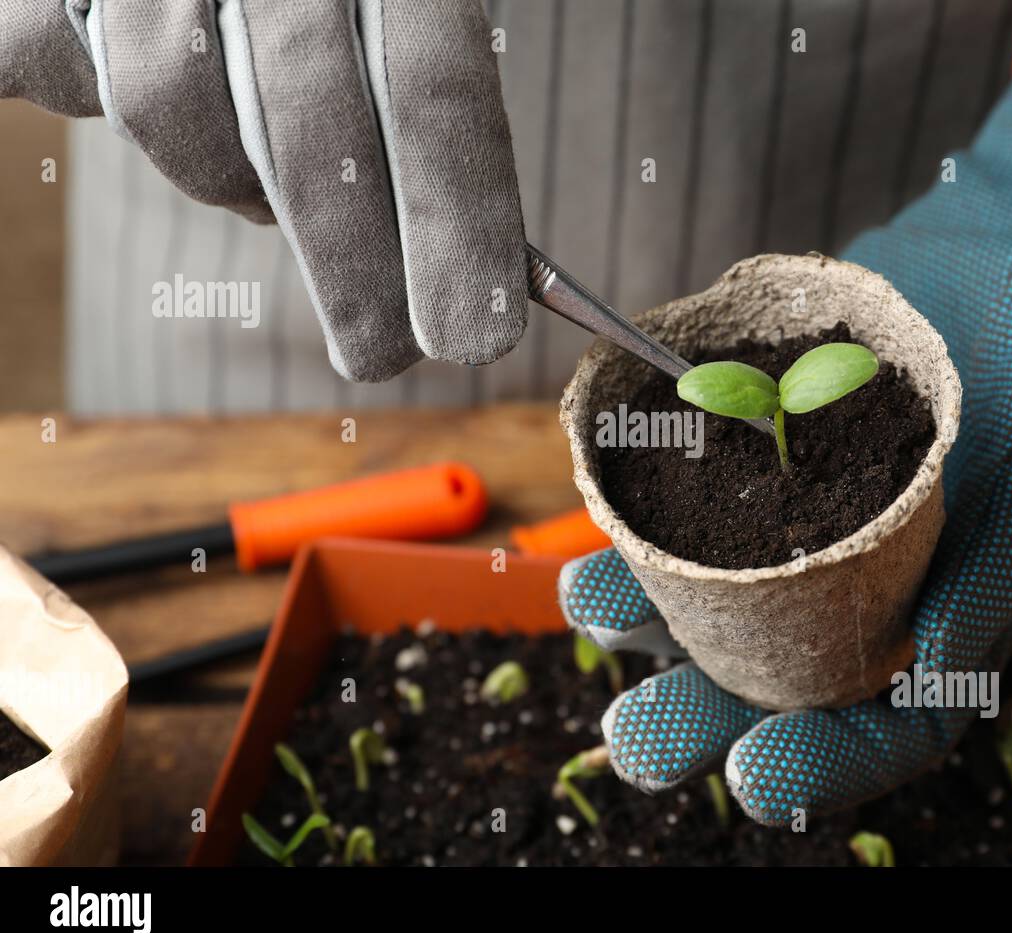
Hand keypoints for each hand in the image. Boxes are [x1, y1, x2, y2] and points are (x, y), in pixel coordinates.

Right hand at [0, 0, 526, 378]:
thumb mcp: (403, 17)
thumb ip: (433, 116)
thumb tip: (482, 278)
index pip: (437, 94)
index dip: (457, 223)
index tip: (473, 338)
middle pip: (312, 127)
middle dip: (355, 266)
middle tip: (381, 355)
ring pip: (179, 110)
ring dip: (232, 180)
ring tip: (264, 177)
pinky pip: (63, 71)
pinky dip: (102, 106)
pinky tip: (149, 107)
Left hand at [560, 11, 1011, 825]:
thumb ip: (1001, 572)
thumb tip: (932, 678)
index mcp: (958, 605)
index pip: (891, 718)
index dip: (827, 759)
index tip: (755, 776)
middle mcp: (878, 570)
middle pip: (787, 668)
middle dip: (708, 708)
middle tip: (640, 740)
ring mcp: (819, 505)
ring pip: (728, 587)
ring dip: (657, 615)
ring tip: (594, 617)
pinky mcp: (774, 436)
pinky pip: (704, 492)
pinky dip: (651, 516)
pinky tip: (599, 529)